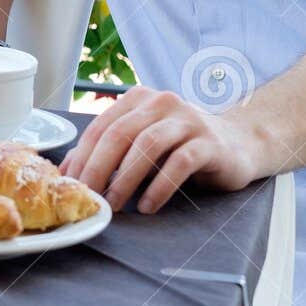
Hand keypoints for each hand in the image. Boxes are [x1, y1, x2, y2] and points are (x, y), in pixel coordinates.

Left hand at [59, 87, 269, 213]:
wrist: (239, 145)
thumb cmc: (181, 146)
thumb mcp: (142, 142)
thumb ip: (111, 150)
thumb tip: (67, 171)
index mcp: (138, 99)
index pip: (101, 126)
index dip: (82, 156)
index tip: (71, 185)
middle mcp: (161, 102)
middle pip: (120, 134)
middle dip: (98, 168)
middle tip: (89, 197)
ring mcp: (187, 120)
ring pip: (148, 146)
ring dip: (126, 179)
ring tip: (115, 205)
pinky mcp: (209, 142)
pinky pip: (180, 163)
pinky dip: (159, 186)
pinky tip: (148, 205)